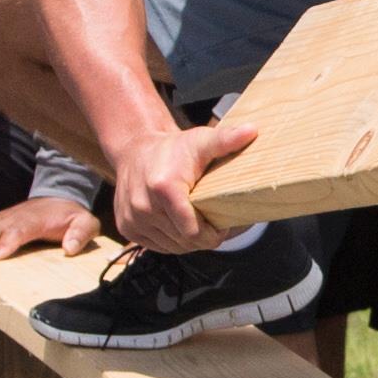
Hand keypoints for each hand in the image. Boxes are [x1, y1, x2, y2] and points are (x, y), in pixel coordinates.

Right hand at [0, 190, 100, 263]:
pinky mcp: (2, 219)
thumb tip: (70, 248)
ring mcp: (8, 217)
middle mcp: (18, 217)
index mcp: (37, 219)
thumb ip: (81, 234)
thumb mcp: (86, 223)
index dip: (5, 243)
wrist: (62, 195)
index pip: (19, 231)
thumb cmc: (72, 215)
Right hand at [117, 113, 259, 251]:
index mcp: (163, 187)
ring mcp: (133, 219)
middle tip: (213, 224)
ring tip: (197, 224)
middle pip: (185, 241)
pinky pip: (157, 246)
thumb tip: (252, 130)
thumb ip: (225, 140)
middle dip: (203, 238)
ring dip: (187, 241)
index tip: (222, 225)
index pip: (193, 231)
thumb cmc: (171, 149)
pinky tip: (179, 226)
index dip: (213, 234)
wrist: (135, 150)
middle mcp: (143, 206)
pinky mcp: (126, 227)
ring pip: (172, 247)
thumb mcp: (200, 141)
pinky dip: (171, 241)